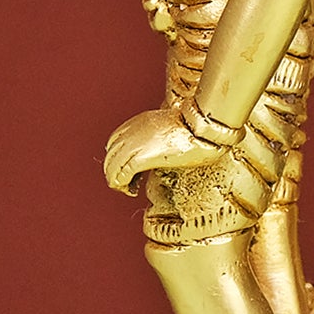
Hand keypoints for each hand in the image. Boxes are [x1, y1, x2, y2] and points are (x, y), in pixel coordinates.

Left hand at [103, 108, 224, 193]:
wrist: (204, 126)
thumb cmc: (198, 129)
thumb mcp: (170, 128)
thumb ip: (159, 138)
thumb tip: (160, 150)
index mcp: (138, 122)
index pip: (113, 142)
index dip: (117, 159)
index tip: (129, 170)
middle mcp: (132, 131)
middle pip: (109, 156)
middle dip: (114, 173)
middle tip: (127, 184)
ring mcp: (135, 144)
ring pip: (111, 167)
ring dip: (117, 181)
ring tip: (130, 189)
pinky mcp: (142, 157)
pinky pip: (121, 174)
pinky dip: (122, 184)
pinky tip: (132, 190)